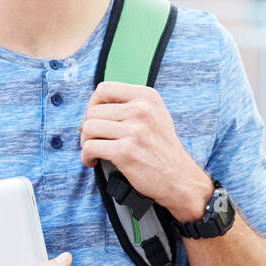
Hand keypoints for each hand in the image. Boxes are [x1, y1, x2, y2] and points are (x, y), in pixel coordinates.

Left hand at [79, 81, 212, 220]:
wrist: (179, 177)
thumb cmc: (163, 149)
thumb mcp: (156, 115)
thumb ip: (131, 105)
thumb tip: (95, 106)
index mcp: (147, 97)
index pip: (104, 89)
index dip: (93, 103)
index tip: (96, 117)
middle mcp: (142, 110)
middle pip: (93, 111)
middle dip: (88, 127)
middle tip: (95, 139)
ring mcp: (134, 131)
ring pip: (88, 128)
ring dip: (86, 142)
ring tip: (95, 150)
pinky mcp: (125, 151)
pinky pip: (90, 148)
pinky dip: (86, 156)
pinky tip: (94, 160)